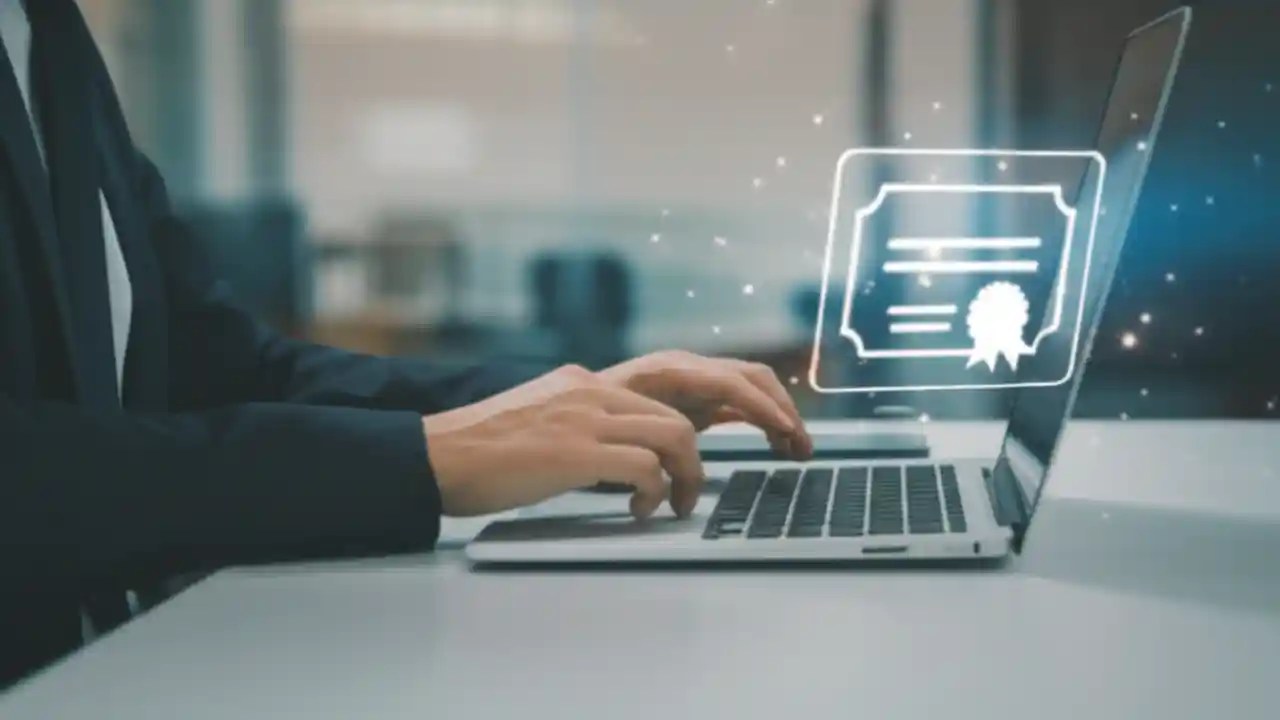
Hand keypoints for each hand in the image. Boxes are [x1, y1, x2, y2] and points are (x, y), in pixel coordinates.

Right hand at [424, 365, 702, 518]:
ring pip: (673, 437)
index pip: (654, 403)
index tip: (679, 468)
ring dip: (683, 479)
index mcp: (581, 382)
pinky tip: (636, 510)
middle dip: (691, 463)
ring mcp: (584, 419)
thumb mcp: (540, 420)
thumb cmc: (478, 451)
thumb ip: (578, 425)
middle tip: (684, 494)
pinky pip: (645, 467)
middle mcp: (589, 391)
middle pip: (675, 419)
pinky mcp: (575, 452)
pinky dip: (654, 493)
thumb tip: (610, 458)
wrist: (436, 455)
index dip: (677, 441)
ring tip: (667, 506)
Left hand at [598, 350, 811, 459]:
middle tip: (802, 445)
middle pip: (750, 378)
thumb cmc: (581, 423)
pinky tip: (776, 442)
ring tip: (797, 449)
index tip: (786, 431)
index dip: (761, 406)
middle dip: (781, 408)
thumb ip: (650, 440)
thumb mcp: (613, 430)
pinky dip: (762, 419)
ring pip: (750, 389)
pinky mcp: (693, 398)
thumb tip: (678, 463)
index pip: (729, 382)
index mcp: (668, 371)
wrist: (560, 416)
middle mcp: (685, 368)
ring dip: (778, 414)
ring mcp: (691, 381)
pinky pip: (738, 402)